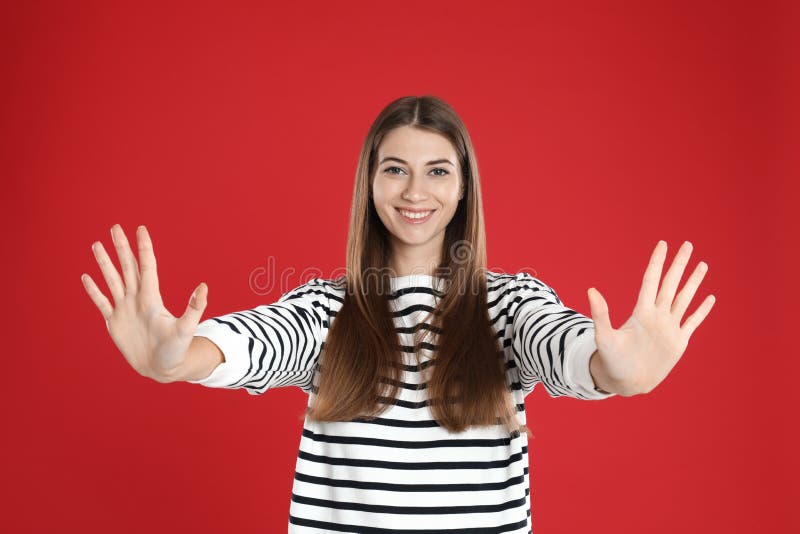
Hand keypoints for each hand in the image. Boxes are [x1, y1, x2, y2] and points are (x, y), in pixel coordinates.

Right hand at [80, 224, 208, 381]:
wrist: (163, 367)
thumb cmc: (177, 349)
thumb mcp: (186, 328)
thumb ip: (195, 308)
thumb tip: (204, 286)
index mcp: (152, 298)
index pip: (147, 266)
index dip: (143, 248)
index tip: (141, 229)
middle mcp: (137, 299)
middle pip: (127, 268)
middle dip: (121, 248)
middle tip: (115, 227)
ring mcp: (125, 310)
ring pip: (112, 280)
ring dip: (105, 263)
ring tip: (97, 244)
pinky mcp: (114, 323)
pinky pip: (102, 302)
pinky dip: (94, 291)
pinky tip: (86, 277)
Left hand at [586, 240, 715, 395]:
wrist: (624, 381)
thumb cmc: (611, 360)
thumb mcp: (604, 336)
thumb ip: (600, 314)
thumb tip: (591, 290)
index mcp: (641, 312)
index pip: (651, 280)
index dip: (657, 262)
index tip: (663, 244)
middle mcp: (656, 315)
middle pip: (671, 284)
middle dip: (679, 264)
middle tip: (688, 244)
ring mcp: (669, 327)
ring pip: (684, 299)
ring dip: (693, 282)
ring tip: (702, 265)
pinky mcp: (678, 342)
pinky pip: (692, 321)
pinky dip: (702, 310)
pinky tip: (710, 298)